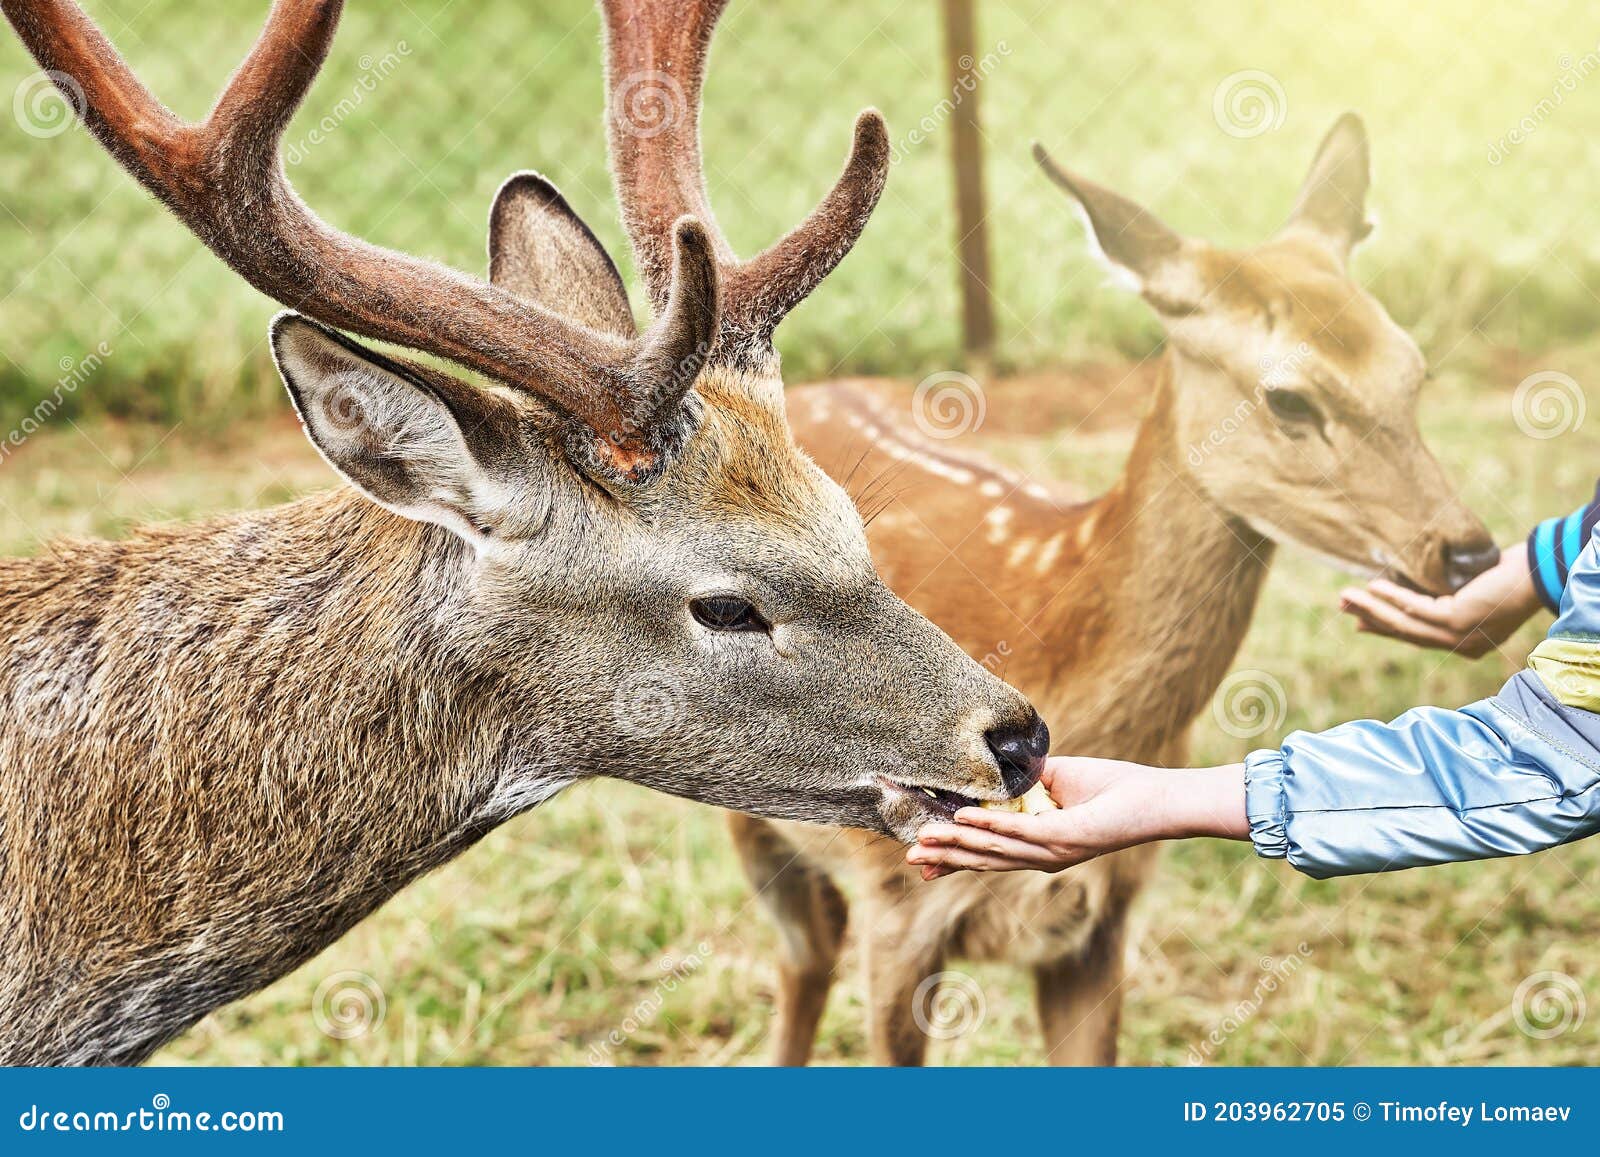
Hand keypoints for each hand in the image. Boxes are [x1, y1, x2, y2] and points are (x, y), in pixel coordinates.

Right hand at [905, 758, 1246, 879]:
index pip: (988, 857)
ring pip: (994, 851)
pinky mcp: (1067, 839)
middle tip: (909, 859)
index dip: (954, 860)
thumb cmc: (1113, 787)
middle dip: (944, 858)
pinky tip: (963, 821)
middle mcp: (1043, 857)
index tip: (921, 863)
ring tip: (923, 841)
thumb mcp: (1057, 780)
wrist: (1156, 798)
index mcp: (1038, 847)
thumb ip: (1024, 780)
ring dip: (956, 845)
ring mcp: (1054, 851)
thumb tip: (991, 766)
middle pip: (983, 860)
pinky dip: (990, 827)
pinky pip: (1021, 831)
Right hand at [1339, 547, 1541, 658]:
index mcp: (1465, 643)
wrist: (1537, 572)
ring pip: (1405, 624)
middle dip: (1371, 619)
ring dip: (1372, 609)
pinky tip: (1374, 587)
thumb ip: (1445, 602)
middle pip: (1406, 632)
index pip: (1417, 636)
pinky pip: (1415, 609)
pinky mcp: (1456, 621)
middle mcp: (1461, 646)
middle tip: (1342, 607)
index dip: (1385, 628)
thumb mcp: (1471, 594)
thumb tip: (1410, 597)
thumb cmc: (1510, 577)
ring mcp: (1458, 637)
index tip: (1360, 622)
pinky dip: (1391, 598)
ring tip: (1346, 596)